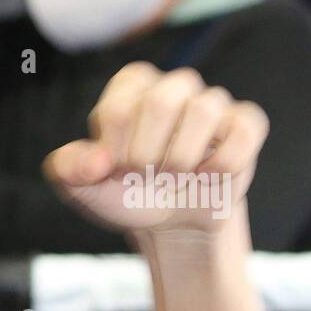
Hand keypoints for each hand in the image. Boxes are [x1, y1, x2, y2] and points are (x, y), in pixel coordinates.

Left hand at [43, 62, 268, 235]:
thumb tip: (95, 162)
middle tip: (144, 174)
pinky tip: (206, 177)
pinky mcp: (244, 125)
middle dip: (146, 154)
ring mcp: (212, 103)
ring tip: (174, 176)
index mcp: (129, 88)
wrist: (166, 224)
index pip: (119, 109)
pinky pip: (244, 131)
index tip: (115, 170)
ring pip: (204, 110)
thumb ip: (67, 169)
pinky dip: (222, 165)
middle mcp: (172, 85)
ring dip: (181, 160)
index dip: (115, 153)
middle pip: (162, 101)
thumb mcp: (81, 187)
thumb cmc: (123, 193)